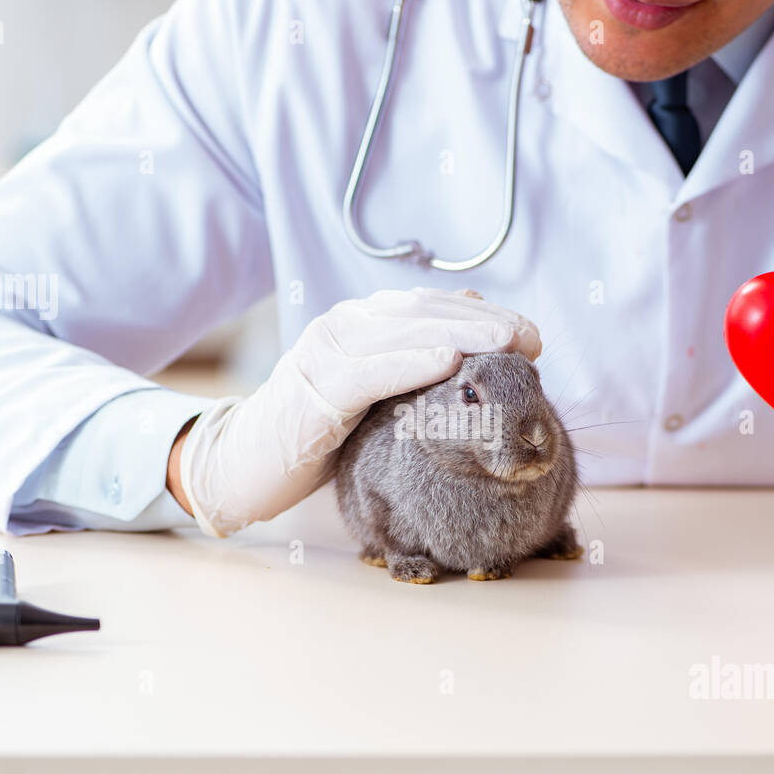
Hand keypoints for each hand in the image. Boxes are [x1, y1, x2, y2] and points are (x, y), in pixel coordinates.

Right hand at [176, 287, 540, 535]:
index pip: (431, 308)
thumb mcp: (372, 398)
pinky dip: (409, 363)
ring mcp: (324, 353)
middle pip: (423, 313)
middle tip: (530, 337)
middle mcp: (343, 327)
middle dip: (483, 323)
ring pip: (401, 333)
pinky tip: (448, 361)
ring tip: (505, 342)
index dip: (483, 315)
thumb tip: (468, 341)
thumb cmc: (316, 436)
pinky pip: (368, 372)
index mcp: (360, 325)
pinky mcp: (312, 390)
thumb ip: (410, 368)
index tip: (531, 335)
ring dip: (459, 334)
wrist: (243, 465)